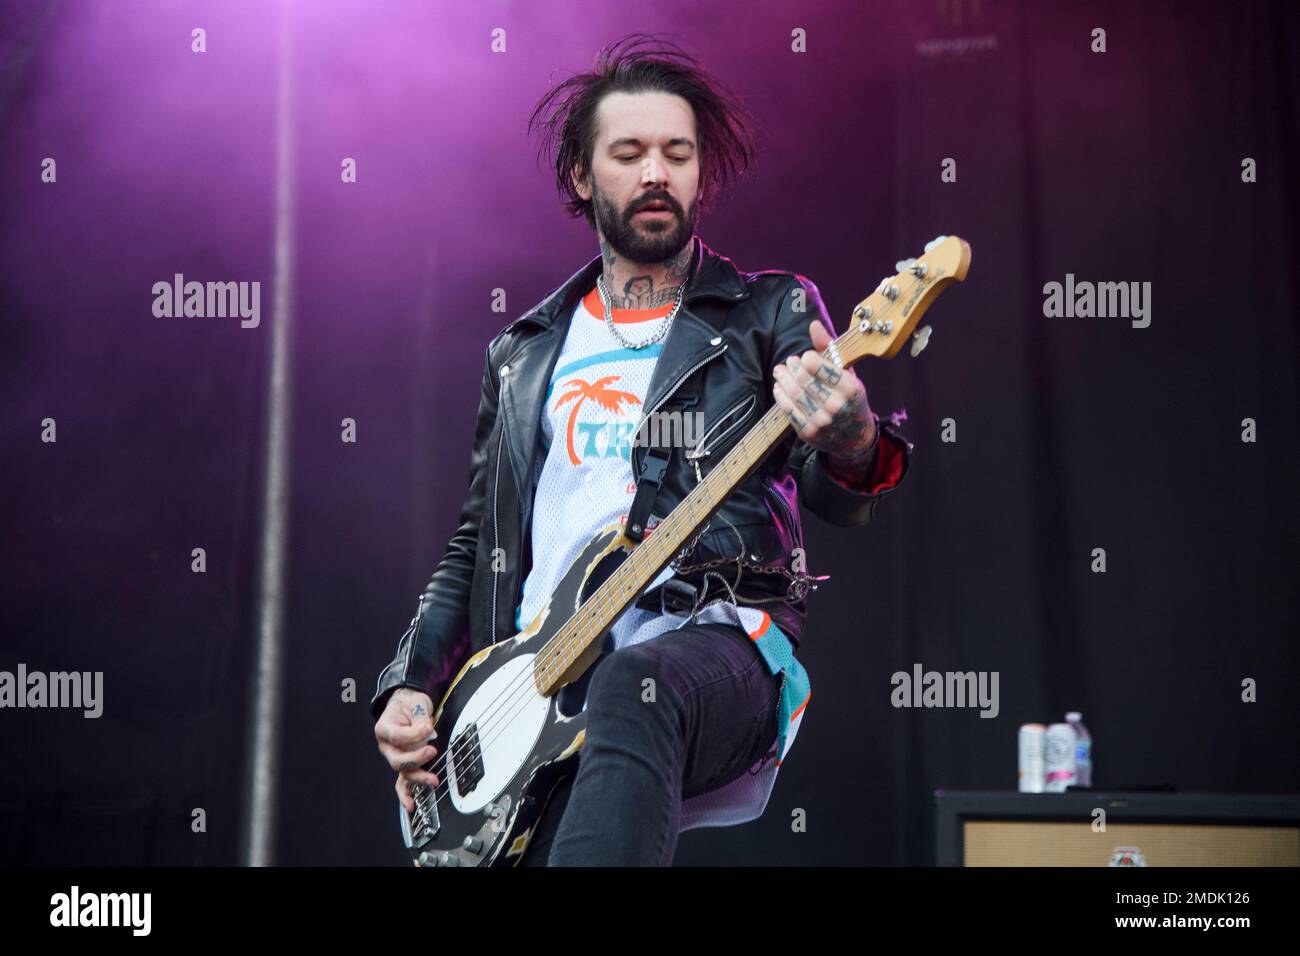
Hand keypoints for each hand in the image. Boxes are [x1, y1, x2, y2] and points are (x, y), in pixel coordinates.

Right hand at [374, 687, 440, 813]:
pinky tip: (411, 805)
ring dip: (418, 777)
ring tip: (433, 780)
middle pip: (397, 759)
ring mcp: (394, 757)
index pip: (397, 736)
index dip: (413, 734)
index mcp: (384, 728)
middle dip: (416, 759)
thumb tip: (426, 731)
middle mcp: (386, 746)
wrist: (408, 705)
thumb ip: (419, 719)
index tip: (428, 728)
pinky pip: (402, 783)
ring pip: (402, 772)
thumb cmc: (410, 704)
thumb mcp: (416, 704)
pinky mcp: (404, 764)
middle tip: (431, 751)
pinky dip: (405, 795)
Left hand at [772, 320, 876, 478]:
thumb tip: (813, 324)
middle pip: (801, 378)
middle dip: (791, 367)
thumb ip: (828, 347)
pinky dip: (780, 395)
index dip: (806, 358)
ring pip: (792, 393)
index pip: (815, 365)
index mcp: (848, 387)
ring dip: (782, 379)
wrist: (854, 437)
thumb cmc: (849, 399)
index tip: (805, 358)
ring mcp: (821, 420)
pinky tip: (779, 387)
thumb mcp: (846, 372)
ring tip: (779, 371)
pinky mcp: (808, 431)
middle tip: (788, 362)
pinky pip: (787, 410)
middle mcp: (835, 404)